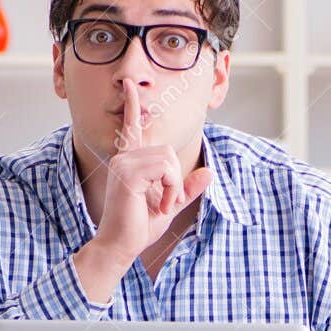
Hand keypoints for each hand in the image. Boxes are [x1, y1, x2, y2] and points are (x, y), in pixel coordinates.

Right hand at [85, 81, 212, 275]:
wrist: (121, 245)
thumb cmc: (140, 226)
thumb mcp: (171, 204)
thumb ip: (188, 188)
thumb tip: (209, 172)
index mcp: (131, 161)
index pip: (132, 127)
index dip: (134, 106)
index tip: (130, 86)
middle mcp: (124, 157)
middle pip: (166, 150)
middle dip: (175, 179)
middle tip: (166, 201)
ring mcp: (124, 163)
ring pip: (167, 159)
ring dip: (173, 186)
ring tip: (162, 204)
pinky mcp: (127, 173)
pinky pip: (165, 170)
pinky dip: (170, 189)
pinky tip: (160, 205)